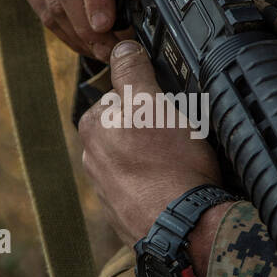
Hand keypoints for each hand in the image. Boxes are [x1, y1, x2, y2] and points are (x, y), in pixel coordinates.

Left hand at [79, 41, 226, 250]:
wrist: (184, 229)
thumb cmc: (170, 166)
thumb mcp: (153, 103)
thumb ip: (133, 71)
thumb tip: (121, 47)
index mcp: (93, 127)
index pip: (123, 94)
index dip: (153, 97)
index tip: (171, 110)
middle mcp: (92, 159)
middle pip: (132, 126)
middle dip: (156, 128)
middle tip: (181, 138)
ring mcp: (108, 190)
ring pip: (141, 157)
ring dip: (160, 158)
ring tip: (183, 165)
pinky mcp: (126, 214)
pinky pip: (147, 187)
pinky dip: (161, 184)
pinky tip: (178, 187)